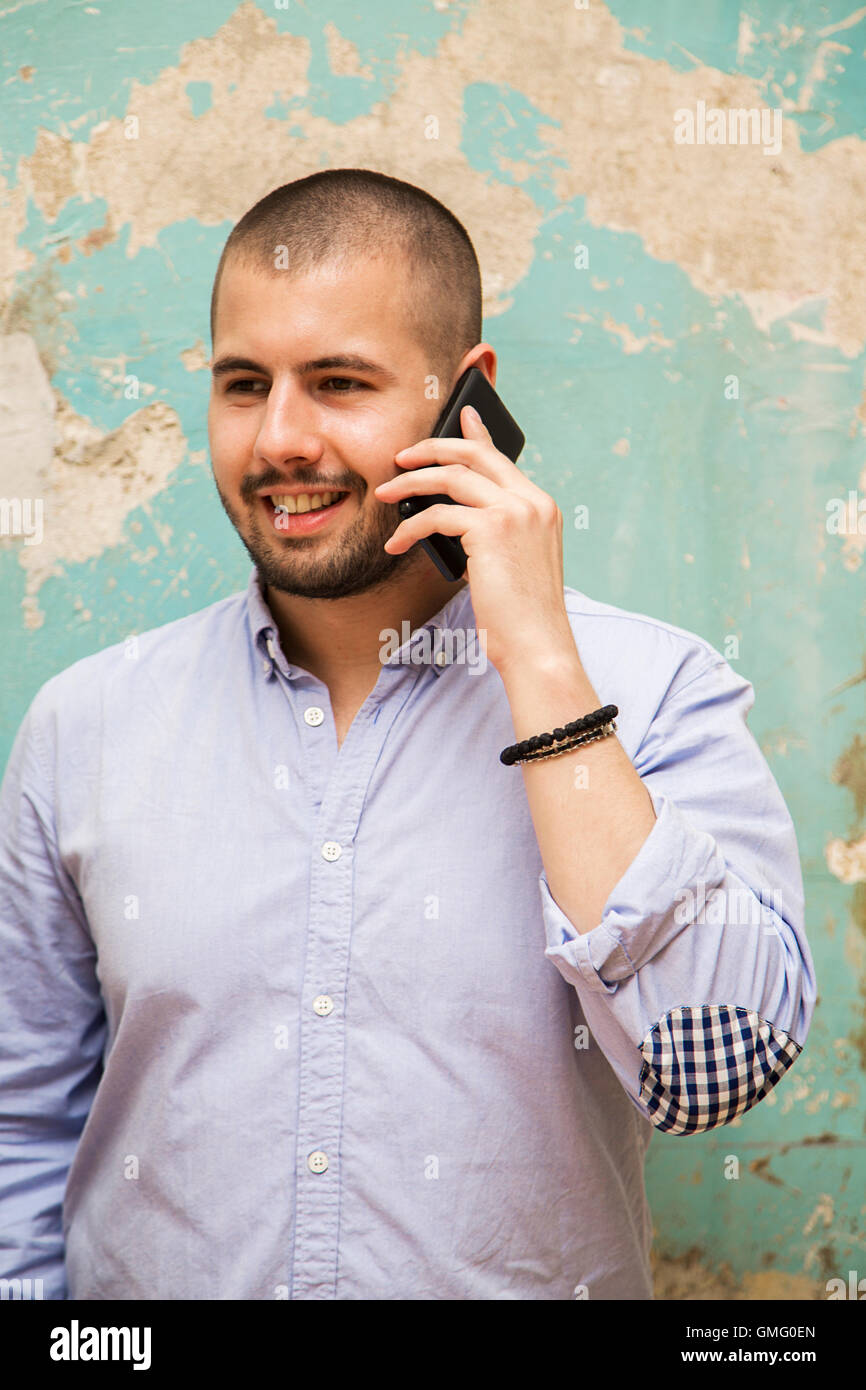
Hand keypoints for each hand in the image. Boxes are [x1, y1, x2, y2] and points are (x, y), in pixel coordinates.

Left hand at [374, 405, 576, 676]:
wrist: (537, 645)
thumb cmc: (521, 616)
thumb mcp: (511, 564)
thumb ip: (492, 533)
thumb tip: (450, 517)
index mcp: (541, 507)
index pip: (502, 459)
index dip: (477, 434)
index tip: (462, 414)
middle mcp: (533, 502)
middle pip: (474, 455)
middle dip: (432, 449)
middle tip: (401, 458)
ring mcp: (516, 512)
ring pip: (451, 477)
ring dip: (411, 483)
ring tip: (386, 493)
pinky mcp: (492, 529)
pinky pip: (437, 515)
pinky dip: (410, 527)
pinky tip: (396, 544)